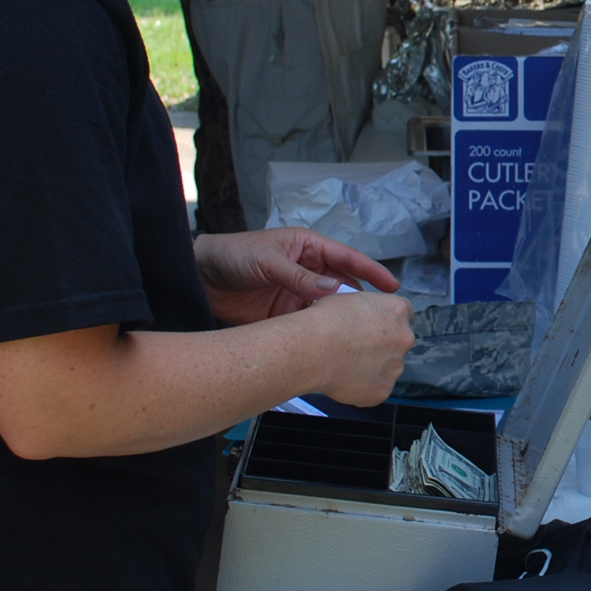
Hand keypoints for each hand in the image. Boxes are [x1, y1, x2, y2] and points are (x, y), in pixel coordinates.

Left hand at [195, 227, 400, 324]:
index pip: (347, 258)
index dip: (371, 271)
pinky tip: (329, 342)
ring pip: (327, 308)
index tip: (392, 286)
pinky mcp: (284, 315)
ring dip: (339, 318)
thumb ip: (299, 276)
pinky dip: (318, 333)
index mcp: (308, 248)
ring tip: (358, 333)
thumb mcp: (268, 260)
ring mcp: (297, 294)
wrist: (198, 278)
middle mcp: (308, 271)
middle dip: (361, 299)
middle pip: (343, 286)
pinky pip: (308, 324)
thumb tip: (335, 289)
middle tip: (379, 316)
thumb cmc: (233, 255)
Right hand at [297, 287, 417, 407]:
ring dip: (373, 367)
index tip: (375, 327)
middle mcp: (403, 338)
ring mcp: (395, 366)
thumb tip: (364, 317)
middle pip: (399, 343)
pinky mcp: (384, 389)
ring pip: (388, 367)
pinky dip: (363, 387)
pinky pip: (376, 389)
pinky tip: (345, 379)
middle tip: (357, 349)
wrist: (313, 350)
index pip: (404, 314)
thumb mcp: (350, 299)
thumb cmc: (325, 322)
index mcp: (397, 310)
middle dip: (382, 346)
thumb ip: (368, 309)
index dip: (387, 322)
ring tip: (346, 364)